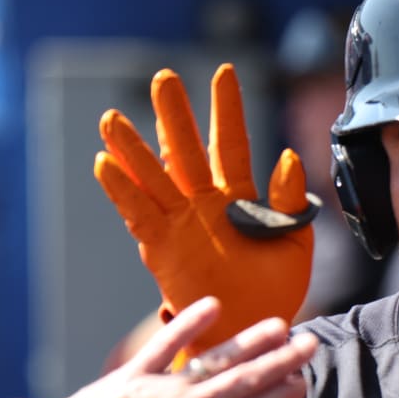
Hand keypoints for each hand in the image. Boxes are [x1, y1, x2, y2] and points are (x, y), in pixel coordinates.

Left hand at [36, 297, 315, 397]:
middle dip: (279, 362)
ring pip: (215, 361)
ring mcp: (163, 389)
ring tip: (278, 326)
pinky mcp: (134, 374)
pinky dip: (187, 324)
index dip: (279, 397)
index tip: (302, 380)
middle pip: (243, 382)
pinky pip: (165, 345)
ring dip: (249, 342)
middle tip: (308, 343)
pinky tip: (211, 306)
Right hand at [94, 64, 314, 354]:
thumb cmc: (276, 285)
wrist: (254, 326)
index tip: (225, 71)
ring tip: (112, 117)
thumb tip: (289, 156)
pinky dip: (122, 189)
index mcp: (237, 196)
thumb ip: (289, 201)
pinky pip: (139, 213)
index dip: (227, 109)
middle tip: (163, 77)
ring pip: (153, 176)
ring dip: (133, 148)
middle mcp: (203, 202)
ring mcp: (179, 222)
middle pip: (185, 150)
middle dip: (174, 115)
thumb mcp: (294, 240)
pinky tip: (105, 164)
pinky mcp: (161, 247)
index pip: (230, 143)